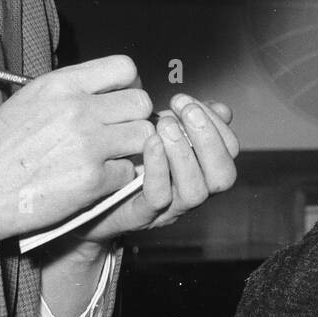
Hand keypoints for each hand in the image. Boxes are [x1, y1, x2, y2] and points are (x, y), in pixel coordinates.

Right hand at [0, 54, 153, 239]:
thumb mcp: (28, 101)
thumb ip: (70, 93)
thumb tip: (108, 93)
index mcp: (60, 85)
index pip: (124, 67)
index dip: (130, 84)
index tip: (122, 99)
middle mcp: (77, 109)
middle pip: (141, 103)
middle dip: (135, 118)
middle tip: (120, 132)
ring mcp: (88, 144)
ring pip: (144, 137)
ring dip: (132, 148)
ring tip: (110, 156)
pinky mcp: (93, 179)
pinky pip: (129, 172)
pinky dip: (117, 178)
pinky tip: (95, 180)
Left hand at [73, 95, 238, 245]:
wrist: (88, 199)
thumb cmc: (128, 162)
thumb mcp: (161, 135)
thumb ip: (189, 121)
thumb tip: (219, 107)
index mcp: (202, 170)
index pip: (229, 150)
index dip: (215, 122)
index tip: (185, 100)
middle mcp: (192, 191)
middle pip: (223, 176)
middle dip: (208, 139)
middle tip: (185, 111)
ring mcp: (169, 208)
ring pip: (196, 191)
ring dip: (184, 153)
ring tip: (165, 126)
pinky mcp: (141, 216)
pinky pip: (158, 198)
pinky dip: (158, 169)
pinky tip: (150, 142)